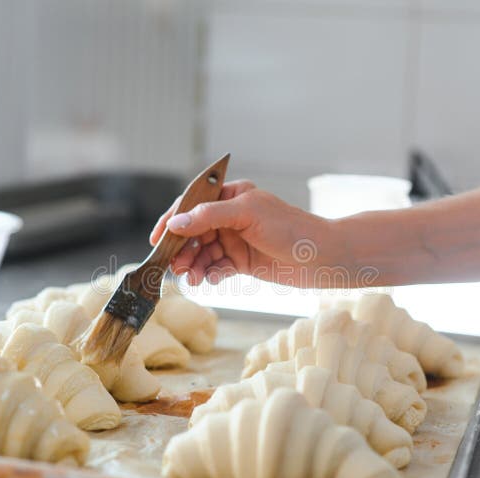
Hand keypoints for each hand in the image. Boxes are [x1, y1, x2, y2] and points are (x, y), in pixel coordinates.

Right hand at [149, 180, 336, 286]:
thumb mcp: (247, 214)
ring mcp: (235, 240)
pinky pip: (216, 268)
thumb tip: (175, 223)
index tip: (157, 238)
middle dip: (182, 249)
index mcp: (231, 196)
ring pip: (203, 253)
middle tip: (175, 266)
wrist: (322, 257)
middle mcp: (231, 217)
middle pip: (194, 232)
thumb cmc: (291, 227)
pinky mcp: (242, 262)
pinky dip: (210, 274)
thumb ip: (209, 217)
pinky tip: (210, 280)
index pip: (193, 204)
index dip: (172, 220)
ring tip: (192, 278)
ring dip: (194, 265)